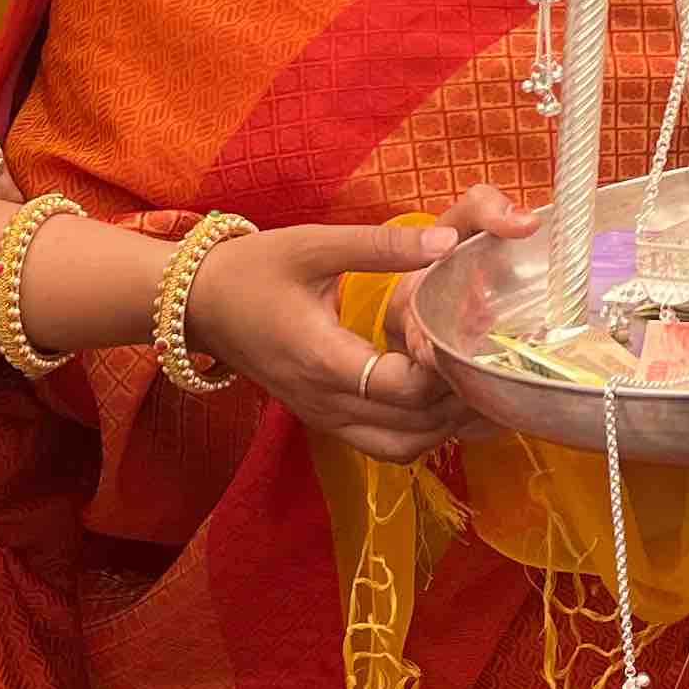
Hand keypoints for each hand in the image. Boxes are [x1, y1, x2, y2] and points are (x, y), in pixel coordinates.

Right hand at [186, 220, 475, 460]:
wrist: (199, 304)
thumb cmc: (255, 269)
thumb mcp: (315, 245)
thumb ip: (381, 246)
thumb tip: (446, 241)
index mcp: (324, 359)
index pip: (404, 389)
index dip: (444, 369)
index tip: (464, 331)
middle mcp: (326, 402)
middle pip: (414, 427)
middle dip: (459, 398)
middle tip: (489, 357)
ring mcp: (324, 418)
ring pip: (403, 447)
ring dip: (445, 424)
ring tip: (472, 379)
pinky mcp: (325, 419)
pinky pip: (384, 444)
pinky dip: (421, 430)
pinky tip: (440, 394)